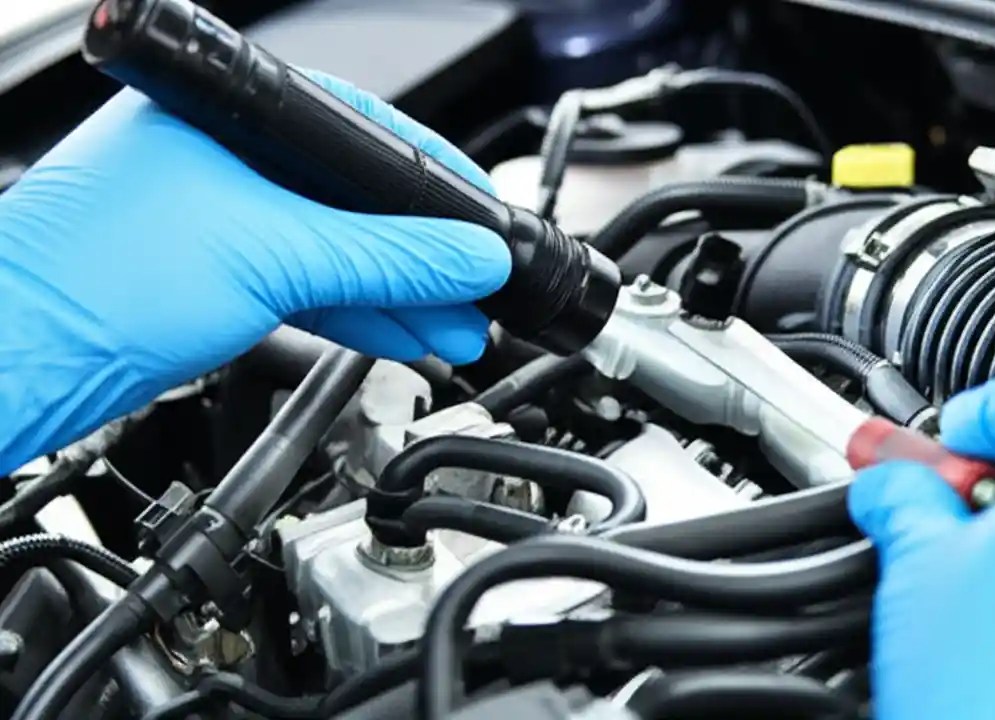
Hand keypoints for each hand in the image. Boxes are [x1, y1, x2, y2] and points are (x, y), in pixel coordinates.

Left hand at [0, 73, 509, 473]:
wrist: (12, 361)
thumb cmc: (93, 279)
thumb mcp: (274, 256)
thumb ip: (389, 259)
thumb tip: (471, 255)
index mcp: (231, 115)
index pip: (367, 133)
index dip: (436, 182)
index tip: (483, 222)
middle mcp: (225, 158)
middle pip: (355, 203)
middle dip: (424, 257)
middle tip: (479, 291)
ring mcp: (217, 218)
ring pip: (333, 253)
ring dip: (398, 295)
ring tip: (456, 327)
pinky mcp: (210, 275)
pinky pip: (305, 285)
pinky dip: (355, 311)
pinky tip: (402, 334)